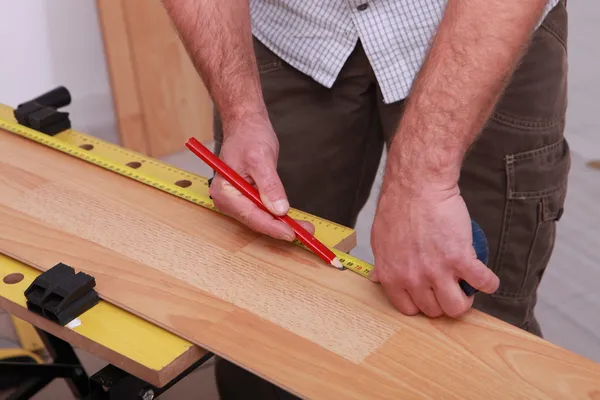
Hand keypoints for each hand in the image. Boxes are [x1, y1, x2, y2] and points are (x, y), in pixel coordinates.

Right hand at [210, 114, 313, 239]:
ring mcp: (237, 200)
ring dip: (282, 224)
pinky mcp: (247, 198)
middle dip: (280, 228)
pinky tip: (292, 219)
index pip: (250, 215)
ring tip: (304, 226)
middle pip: (256, 221)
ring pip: (261, 219)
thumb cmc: (249, 136)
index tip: (291, 233)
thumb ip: (269, 185)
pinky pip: (263, 212)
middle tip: (306, 231)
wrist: (247, 125)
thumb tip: (279, 209)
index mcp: (225, 191)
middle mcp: (228, 200)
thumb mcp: (261, 158)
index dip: (272, 226)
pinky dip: (278, 216)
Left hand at [369, 182, 499, 317]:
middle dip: (443, 303)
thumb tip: (378, 279)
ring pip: (457, 306)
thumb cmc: (398, 207)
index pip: (409, 308)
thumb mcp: (380, 240)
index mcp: (392, 276)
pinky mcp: (460, 258)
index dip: (422, 304)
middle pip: (434, 310)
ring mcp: (437, 271)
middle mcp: (413, 278)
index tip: (430, 296)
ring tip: (467, 287)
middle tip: (450, 288)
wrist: (417, 186)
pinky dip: (489, 284)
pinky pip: (482, 282)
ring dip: (465, 299)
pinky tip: (487, 279)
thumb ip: (383, 263)